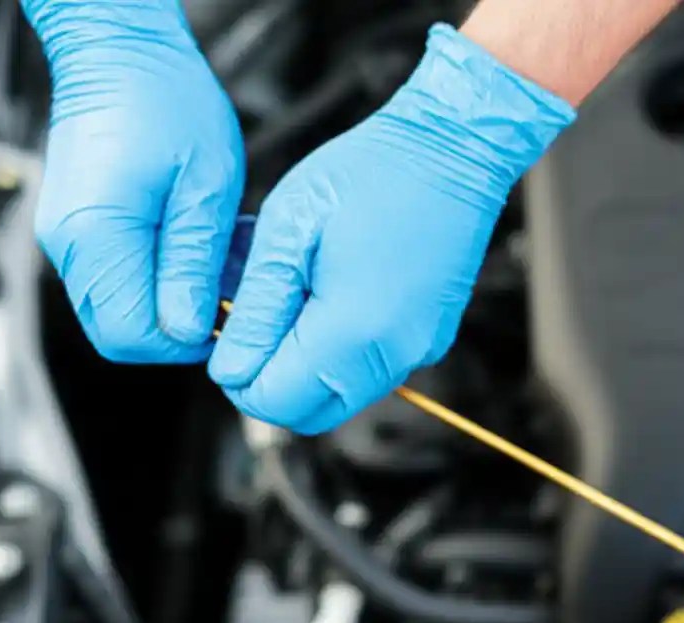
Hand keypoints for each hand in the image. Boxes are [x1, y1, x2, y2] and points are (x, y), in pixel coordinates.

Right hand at [22, 0, 244, 361]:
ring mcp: (66, 240)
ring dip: (167, 302)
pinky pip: (113, 281)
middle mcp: (68, 247)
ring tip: (211, 264)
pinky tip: (187, 249)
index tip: (223, 312)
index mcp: (95, 236)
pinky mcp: (75, 231)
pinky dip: (152, 279)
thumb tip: (188, 330)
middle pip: (118, 333)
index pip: (131, 335)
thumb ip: (194, 263)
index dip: (183, 338)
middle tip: (223, 293)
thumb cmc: (165, 99)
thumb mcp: (205, 184)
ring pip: (116, 311)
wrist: (119, 52)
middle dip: (176, 326)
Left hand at [209, 23, 574, 433]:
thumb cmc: (372, 172)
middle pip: (309, 413)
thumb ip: (257, 307)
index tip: (230, 331)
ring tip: (288, 300)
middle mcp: (393, 355)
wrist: (454, 149)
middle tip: (251, 324)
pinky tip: (325, 296)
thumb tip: (230, 368)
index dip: (238, 374)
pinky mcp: (429, 339)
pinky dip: (336, 352)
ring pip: (339, 397)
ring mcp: (418, 350)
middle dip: (268, 380)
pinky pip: (370, 371)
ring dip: (302, 365)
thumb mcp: (289, 229)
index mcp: (354, 331)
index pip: (275, 401)